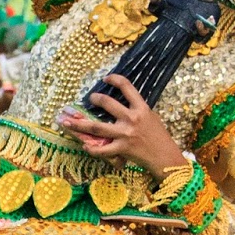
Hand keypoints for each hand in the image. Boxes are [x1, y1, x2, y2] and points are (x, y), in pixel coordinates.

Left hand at [57, 76, 184, 179]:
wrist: (165, 156)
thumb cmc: (159, 136)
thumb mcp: (151, 117)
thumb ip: (136, 109)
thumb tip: (122, 102)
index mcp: (141, 108)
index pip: (126, 86)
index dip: (114, 79)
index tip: (106, 78)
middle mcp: (132, 119)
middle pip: (107, 103)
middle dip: (95, 99)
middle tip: (90, 98)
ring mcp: (125, 134)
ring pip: (97, 127)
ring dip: (80, 124)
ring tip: (69, 121)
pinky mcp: (121, 149)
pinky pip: (102, 149)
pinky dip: (91, 149)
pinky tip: (85, 145)